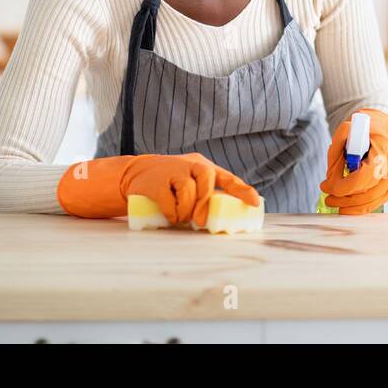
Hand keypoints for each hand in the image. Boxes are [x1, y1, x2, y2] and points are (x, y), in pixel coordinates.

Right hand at [57, 152, 259, 226]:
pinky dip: (173, 214)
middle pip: (208, 183)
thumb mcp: (188, 183)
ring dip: (187, 212)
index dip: (242, 191)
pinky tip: (169, 216)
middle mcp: (191, 165)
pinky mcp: (156, 182)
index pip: (227, 178)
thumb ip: (203, 196)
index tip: (254, 203)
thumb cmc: (167, 182)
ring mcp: (173, 171)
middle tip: (200, 221)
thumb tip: (217, 221)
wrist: (134, 173)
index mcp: (203, 167)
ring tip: (180, 217)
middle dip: (206, 206)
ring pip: (190, 194)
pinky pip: (171, 202)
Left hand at [320, 110, 387, 214]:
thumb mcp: (346, 131)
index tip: (327, 186)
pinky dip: (361, 206)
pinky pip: (377, 202)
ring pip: (371, 201)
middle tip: (327, 197)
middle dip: (343, 198)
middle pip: (367, 193)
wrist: (383, 133)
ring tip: (334, 201)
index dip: (343, 186)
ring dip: (350, 205)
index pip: (364, 177)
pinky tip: (348, 205)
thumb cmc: (364, 132)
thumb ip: (335, 150)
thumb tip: (330, 178)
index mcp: (385, 148)